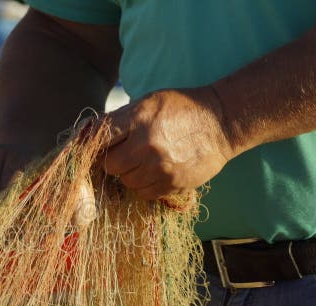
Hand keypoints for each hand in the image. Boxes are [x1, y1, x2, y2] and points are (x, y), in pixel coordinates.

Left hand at [101, 87, 236, 199]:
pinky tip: (156, 171)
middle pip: (109, 164)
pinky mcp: (171, 184)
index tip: (96, 147)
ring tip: (145, 161)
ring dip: (130, 174)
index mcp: (138, 118)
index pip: (100, 136)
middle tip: (125, 153)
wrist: (222, 123)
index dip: (94, 144)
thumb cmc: (183, 109)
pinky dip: (145, 185)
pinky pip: (143, 193)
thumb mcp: (150, 102)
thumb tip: (94, 135)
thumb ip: (122, 118)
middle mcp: (146, 144)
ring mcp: (159, 166)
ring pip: (125, 181)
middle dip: (113, 160)